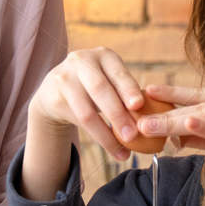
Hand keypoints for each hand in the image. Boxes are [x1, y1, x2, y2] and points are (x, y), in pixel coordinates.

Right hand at [28, 47, 147, 161]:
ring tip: (125, 150)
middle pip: (100, 89)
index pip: (117, 72)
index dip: (128, 88)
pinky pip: (79, 122)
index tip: (139, 105)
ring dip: (108, 134)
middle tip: (133, 135)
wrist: (54, 91)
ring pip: (87, 111)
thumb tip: (150, 121)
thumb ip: (126, 94)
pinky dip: (98, 138)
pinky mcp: (54, 97)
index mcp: (103, 55)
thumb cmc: (95, 87)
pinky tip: (112, 149)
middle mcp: (81, 61)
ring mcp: (64, 78)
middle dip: (118, 114)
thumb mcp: (111, 82)